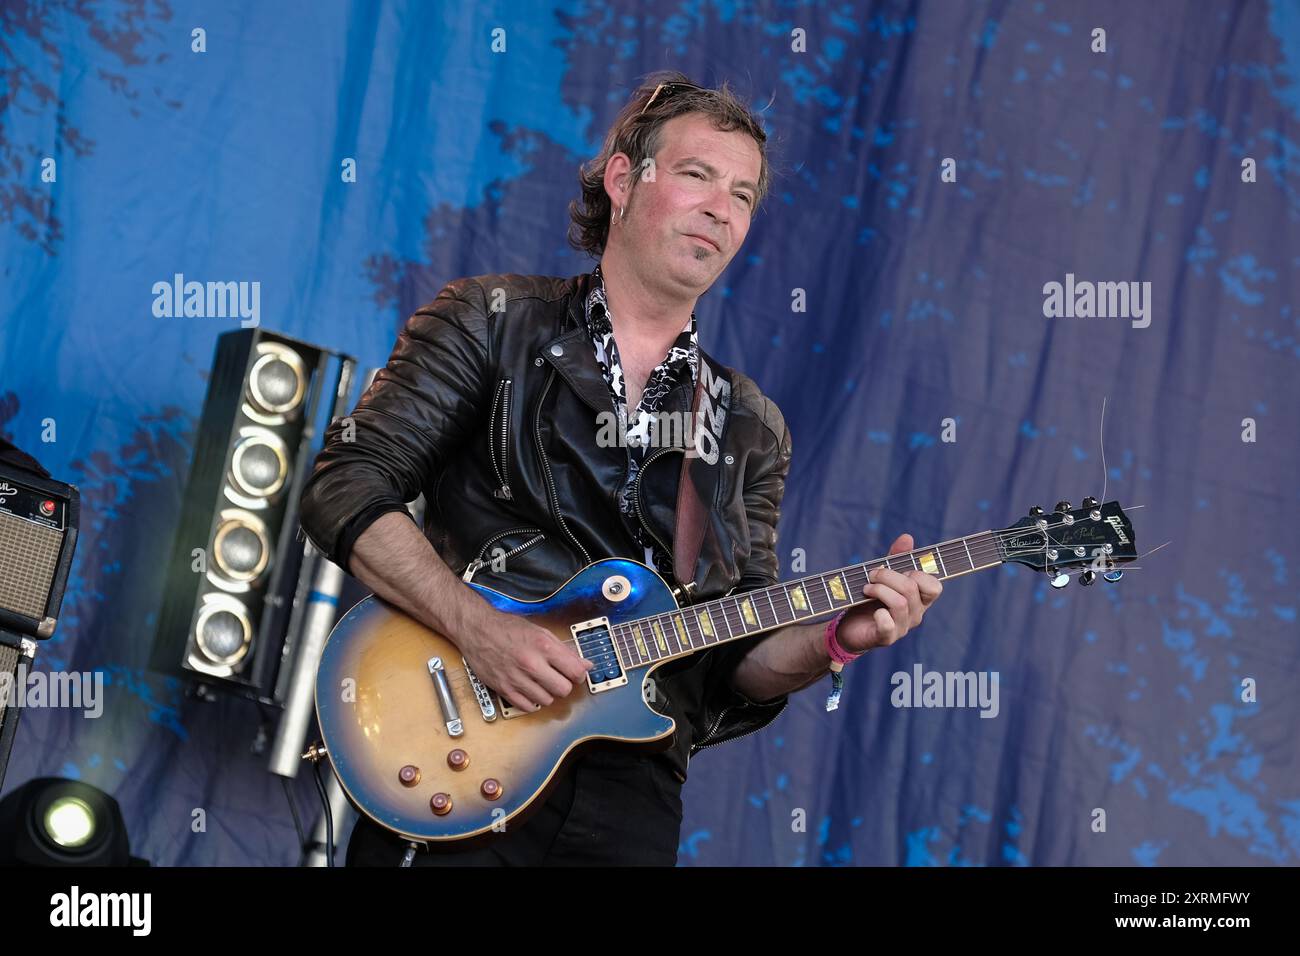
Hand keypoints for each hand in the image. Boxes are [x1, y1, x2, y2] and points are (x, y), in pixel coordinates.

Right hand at [458, 609, 593, 710]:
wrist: (477, 630)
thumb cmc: (507, 628)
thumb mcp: (540, 632)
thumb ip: (564, 650)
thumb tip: (586, 664)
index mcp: (543, 646)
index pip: (575, 672)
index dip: (579, 674)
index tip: (575, 673)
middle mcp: (531, 664)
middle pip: (563, 690)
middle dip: (564, 685)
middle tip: (557, 678)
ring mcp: (517, 678)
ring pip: (547, 700)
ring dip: (547, 693)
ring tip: (540, 682)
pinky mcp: (504, 689)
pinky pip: (527, 706)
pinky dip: (531, 701)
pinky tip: (529, 689)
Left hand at [833, 533, 942, 653]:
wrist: (850, 626)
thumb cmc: (871, 599)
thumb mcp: (884, 576)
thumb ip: (896, 558)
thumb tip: (907, 537)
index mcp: (920, 598)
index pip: (934, 586)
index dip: (918, 574)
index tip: (899, 570)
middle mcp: (915, 614)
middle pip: (912, 588)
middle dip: (888, 575)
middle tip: (872, 575)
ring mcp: (902, 627)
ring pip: (900, 603)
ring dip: (879, 590)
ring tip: (866, 588)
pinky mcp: (886, 638)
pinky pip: (889, 626)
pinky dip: (880, 615)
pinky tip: (873, 611)